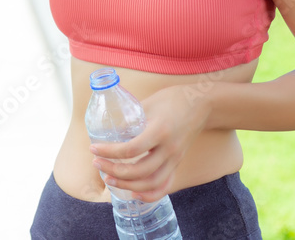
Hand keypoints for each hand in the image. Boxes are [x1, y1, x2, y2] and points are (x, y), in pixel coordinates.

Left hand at [89, 84, 210, 202]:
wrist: (201, 104)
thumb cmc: (173, 99)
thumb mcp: (148, 103)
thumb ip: (130, 117)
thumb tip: (108, 129)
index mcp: (159, 131)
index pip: (131, 149)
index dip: (109, 152)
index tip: (93, 148)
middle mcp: (169, 149)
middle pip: (139, 171)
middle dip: (114, 171)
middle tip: (97, 163)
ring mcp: (175, 159)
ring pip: (151, 183)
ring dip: (127, 185)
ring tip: (109, 179)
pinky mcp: (177, 163)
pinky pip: (165, 185)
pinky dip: (149, 194)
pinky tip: (134, 192)